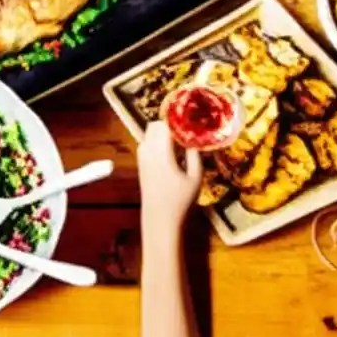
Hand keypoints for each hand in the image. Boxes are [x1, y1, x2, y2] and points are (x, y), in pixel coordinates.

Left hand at [137, 121, 201, 235]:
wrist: (160, 217)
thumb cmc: (180, 199)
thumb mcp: (195, 176)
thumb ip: (195, 153)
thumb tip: (196, 137)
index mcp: (161, 153)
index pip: (166, 125)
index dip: (179, 120)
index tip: (192, 120)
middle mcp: (147, 151)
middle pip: (155, 125)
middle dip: (171, 124)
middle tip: (187, 130)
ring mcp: (141, 156)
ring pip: (150, 132)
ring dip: (163, 132)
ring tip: (181, 142)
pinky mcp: (140, 162)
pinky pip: (148, 142)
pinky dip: (158, 140)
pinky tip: (172, 152)